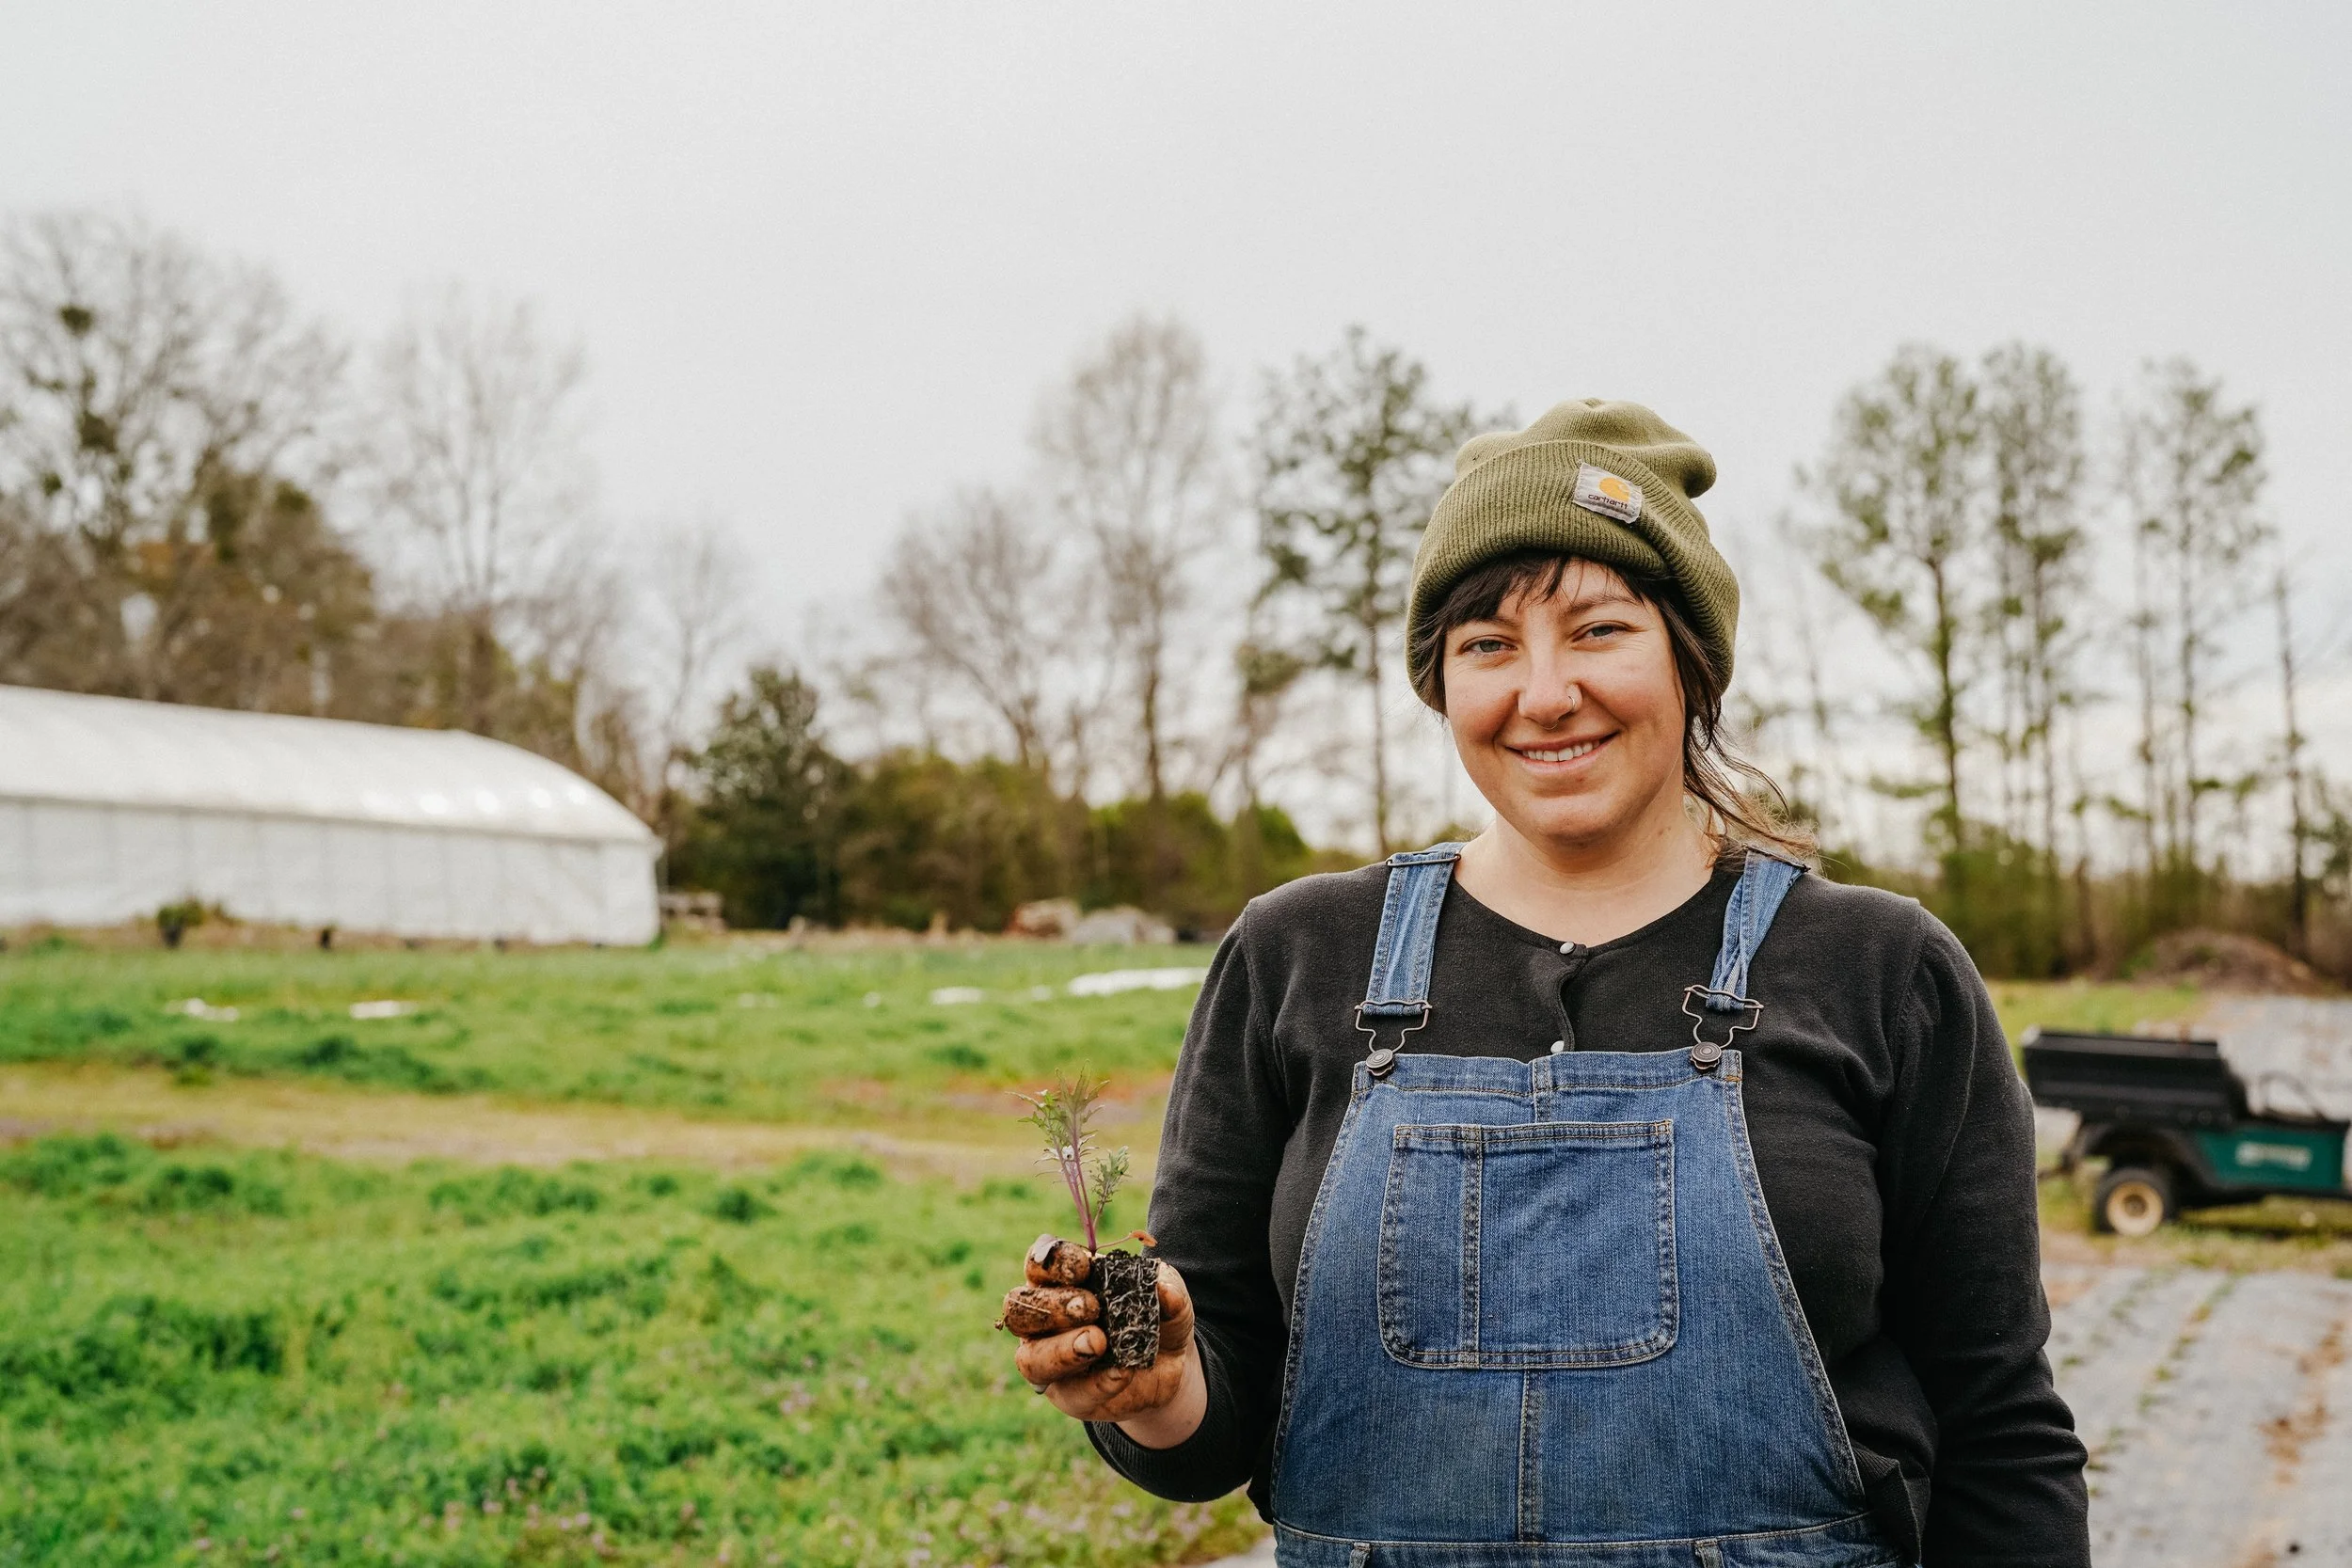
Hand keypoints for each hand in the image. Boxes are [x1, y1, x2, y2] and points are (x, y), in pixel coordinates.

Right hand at [1001, 1253, 1203, 1436]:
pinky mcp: (1068, 1396)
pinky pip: (1071, 1393)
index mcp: (1061, 1281)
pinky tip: (1121, 1373)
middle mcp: (1043, 1319)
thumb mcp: (1171, 1300)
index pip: (1038, 1262)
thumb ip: (1169, 1289)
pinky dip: (1097, 1383)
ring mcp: (1049, 1361)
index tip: (1085, 1265)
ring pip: (1030, 1358)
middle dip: (1053, 1306)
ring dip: (1061, 1350)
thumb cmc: (1155, 1320)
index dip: (1054, 1261)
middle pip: (1019, 1308)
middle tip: (1090, 1307)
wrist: (1166, 1369)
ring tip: (1097, 1343)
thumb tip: (1161, 1286)